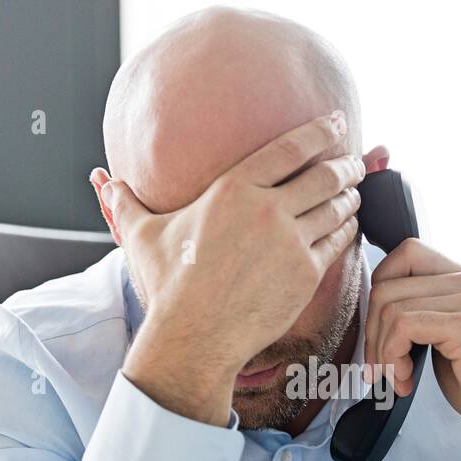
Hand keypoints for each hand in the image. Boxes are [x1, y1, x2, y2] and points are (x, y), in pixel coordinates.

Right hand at [90, 111, 363, 424]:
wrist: (194, 337)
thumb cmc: (169, 287)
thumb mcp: (143, 236)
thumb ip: (126, 202)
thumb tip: (105, 182)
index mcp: (233, 189)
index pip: (290, 148)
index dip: (321, 131)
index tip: (336, 123)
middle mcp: (268, 210)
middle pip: (325, 174)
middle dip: (347, 164)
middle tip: (355, 160)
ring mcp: (291, 243)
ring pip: (337, 207)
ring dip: (351, 196)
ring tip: (355, 191)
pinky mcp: (306, 274)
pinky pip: (338, 242)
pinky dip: (348, 229)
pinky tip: (349, 225)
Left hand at [365, 239, 460, 460]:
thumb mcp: (447, 338)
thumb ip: (422, 314)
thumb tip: (375, 309)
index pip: (407, 253)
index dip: (380, 287)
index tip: (379, 330)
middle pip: (388, 284)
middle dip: (371, 332)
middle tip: (381, 368)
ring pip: (390, 307)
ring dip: (382, 351)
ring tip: (398, 378)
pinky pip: (403, 326)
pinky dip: (392, 357)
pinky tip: (406, 381)